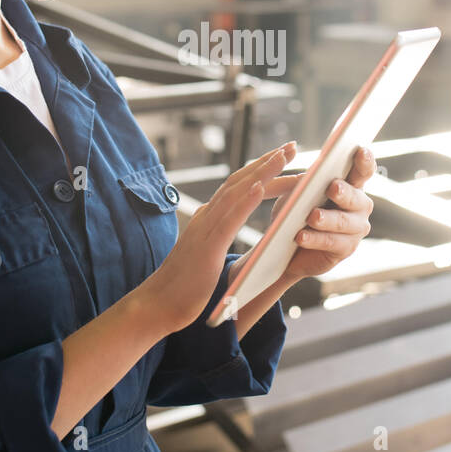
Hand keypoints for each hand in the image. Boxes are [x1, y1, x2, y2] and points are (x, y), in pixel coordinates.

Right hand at [143, 141, 298, 331]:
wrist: (159, 304)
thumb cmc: (184, 285)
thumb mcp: (205, 253)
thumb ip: (214, 236)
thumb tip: (223, 229)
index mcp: (208, 218)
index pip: (237, 186)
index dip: (260, 169)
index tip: (281, 156)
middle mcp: (206, 216)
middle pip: (240, 181)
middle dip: (267, 162)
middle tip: (291, 146)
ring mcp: (205, 229)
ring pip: (237, 192)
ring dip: (262, 172)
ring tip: (283, 156)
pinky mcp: (207, 247)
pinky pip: (229, 220)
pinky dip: (245, 200)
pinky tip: (261, 187)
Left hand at [277, 146, 376, 282]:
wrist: (287, 248)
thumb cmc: (295, 213)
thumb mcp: (296, 193)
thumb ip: (306, 183)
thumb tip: (310, 175)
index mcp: (351, 185)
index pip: (363, 170)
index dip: (364, 161)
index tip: (361, 150)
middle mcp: (360, 206)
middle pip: (356, 197)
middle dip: (344, 192)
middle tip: (333, 187)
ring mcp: (356, 229)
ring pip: (343, 222)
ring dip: (327, 218)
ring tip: (312, 217)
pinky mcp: (346, 249)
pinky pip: (332, 243)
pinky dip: (315, 239)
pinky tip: (301, 236)